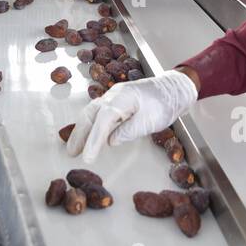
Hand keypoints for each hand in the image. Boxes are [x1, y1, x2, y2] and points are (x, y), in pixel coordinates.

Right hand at [66, 70, 197, 163]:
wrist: (174, 89)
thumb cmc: (165, 103)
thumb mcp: (151, 120)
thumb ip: (130, 131)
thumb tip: (110, 141)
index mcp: (123, 97)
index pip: (103, 119)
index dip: (94, 139)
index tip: (88, 157)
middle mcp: (113, 95)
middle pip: (90, 114)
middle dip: (79, 134)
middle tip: (72, 153)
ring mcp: (113, 97)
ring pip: (91, 113)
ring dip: (82, 130)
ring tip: (74, 148)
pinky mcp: (115, 102)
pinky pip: (97, 113)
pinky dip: (90, 126)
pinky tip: (87, 136)